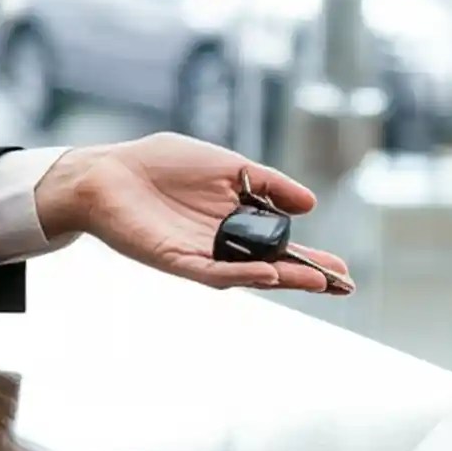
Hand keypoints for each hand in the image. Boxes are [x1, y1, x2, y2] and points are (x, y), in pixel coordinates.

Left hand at [34, 132, 353, 293]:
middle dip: (309, 277)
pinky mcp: (177, 259)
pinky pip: (215, 272)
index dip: (313, 259)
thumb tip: (309, 204)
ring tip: (316, 281)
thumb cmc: (163, 165)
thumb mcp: (228, 166)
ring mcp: (203, 255)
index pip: (284, 245)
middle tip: (342, 285)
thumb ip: (268, 184)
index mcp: (239, 222)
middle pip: (275, 266)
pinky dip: (243, 275)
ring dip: (284, 279)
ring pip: (251, 274)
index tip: (344, 270)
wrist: (107, 172)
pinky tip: (269, 274)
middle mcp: (225, 245)